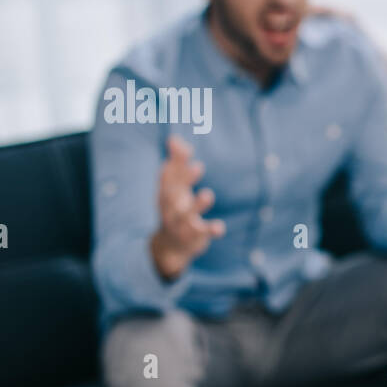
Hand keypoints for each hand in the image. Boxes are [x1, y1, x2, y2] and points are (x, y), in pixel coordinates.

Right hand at [150, 135, 224, 280]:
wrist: (170, 247)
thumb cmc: (175, 209)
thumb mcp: (174, 188)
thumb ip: (176, 164)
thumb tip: (175, 139)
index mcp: (166, 194)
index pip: (167, 177)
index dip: (175, 163)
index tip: (185, 148)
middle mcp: (170, 208)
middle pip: (173, 194)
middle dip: (184, 180)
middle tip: (199, 166)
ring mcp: (181, 224)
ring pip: (186, 215)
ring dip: (196, 205)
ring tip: (208, 194)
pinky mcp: (194, 238)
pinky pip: (201, 234)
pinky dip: (210, 230)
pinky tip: (220, 227)